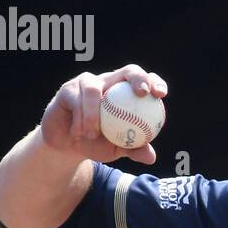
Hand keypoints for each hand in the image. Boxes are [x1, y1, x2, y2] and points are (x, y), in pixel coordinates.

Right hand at [39, 64, 167, 164]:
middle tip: (142, 93)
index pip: (146, 81)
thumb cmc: (97, 144)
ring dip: (94, 113)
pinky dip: (79, 119)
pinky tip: (79, 133)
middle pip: (129, 70)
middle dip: (138, 78)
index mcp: (126, 94)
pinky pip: (75, 100)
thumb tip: (151, 157)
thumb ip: (134, 150)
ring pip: (94, 89)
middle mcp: (110, 82)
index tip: (160, 94)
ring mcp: (88, 83)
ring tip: (92, 134)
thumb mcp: (117, 150)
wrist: (67, 147)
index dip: (155, 82)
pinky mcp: (68, 90)